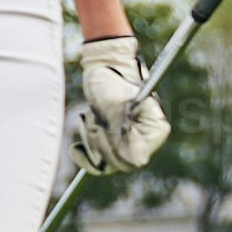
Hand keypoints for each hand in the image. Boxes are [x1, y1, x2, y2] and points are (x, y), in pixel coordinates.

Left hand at [67, 29, 167, 177]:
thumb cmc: (112, 80)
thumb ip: (126, 132)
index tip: (99, 128)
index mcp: (155, 129)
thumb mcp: (115, 104)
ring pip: (108, 163)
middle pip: (120, 162)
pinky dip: (86, 155)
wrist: (102, 68)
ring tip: (89, 118)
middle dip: (99, 144)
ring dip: (92, 143)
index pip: (136, 158)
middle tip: (91, 118)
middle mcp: (146, 139)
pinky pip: (100, 163)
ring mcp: (130, 142)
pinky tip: (75, 149)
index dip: (114, 149)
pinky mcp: (115, 144)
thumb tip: (136, 161)